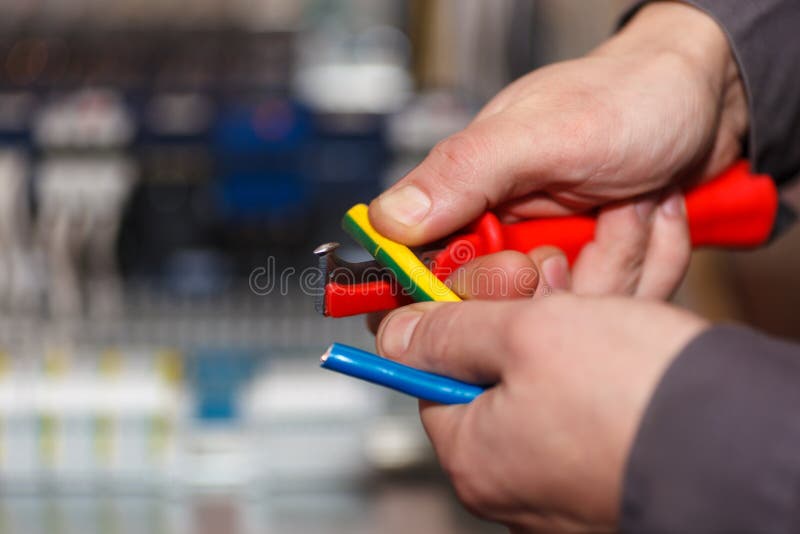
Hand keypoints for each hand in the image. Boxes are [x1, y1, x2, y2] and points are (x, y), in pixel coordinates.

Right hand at [369, 2, 746, 297]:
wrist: (701, 98)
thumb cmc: (628, 97)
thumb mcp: (547, 132)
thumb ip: (464, 171)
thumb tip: (387, 220)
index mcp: (465, 196)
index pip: (422, 276)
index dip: (464, 294)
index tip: (520, 272)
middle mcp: (499, 232)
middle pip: (499, 313)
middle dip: (561, 281)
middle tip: (592, 228)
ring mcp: (549, 257)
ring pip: (567, 315)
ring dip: (622, 264)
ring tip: (639, 205)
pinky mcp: (592, 274)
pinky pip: (615, 305)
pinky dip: (651, 266)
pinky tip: (657, 216)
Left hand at [376, 295, 708, 531]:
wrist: (742, 439)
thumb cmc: (633, 399)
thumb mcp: (521, 335)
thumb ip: (450, 331)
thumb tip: (397, 336)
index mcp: (477, 454)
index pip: (434, 378)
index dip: (450, 321)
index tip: (466, 288)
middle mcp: (518, 473)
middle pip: (499, 368)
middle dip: (524, 308)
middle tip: (548, 275)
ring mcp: (569, 467)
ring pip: (555, 368)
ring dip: (573, 312)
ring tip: (601, 266)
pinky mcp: (616, 451)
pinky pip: (596, 386)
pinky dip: (607, 340)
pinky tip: (626, 301)